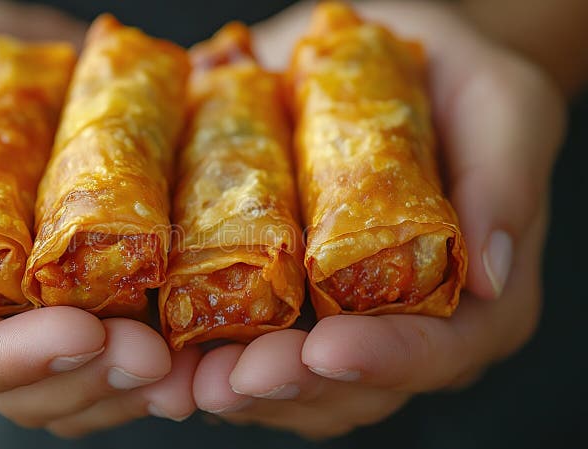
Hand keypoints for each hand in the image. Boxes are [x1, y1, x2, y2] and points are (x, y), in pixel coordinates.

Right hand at [0, 2, 196, 436]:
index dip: (13, 360)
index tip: (81, 332)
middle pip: (20, 389)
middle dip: (90, 377)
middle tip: (153, 355)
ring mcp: (20, 317)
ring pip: (73, 386)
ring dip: (132, 384)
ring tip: (186, 365)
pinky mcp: (70, 295)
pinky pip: (110, 349)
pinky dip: (156, 355)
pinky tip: (194, 347)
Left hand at [192, 1, 564, 439]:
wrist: (392, 61)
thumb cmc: (458, 83)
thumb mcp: (501, 107)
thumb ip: (501, 182)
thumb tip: (489, 273)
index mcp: (472, 302)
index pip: (437, 352)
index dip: (384, 360)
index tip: (327, 349)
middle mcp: (401, 329)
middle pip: (350, 387)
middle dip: (288, 386)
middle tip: (230, 377)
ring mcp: (336, 321)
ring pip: (290, 385)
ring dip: (233, 387)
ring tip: (184, 379)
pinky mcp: (281, 301)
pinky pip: (242, 344)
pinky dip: (201, 354)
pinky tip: (162, 352)